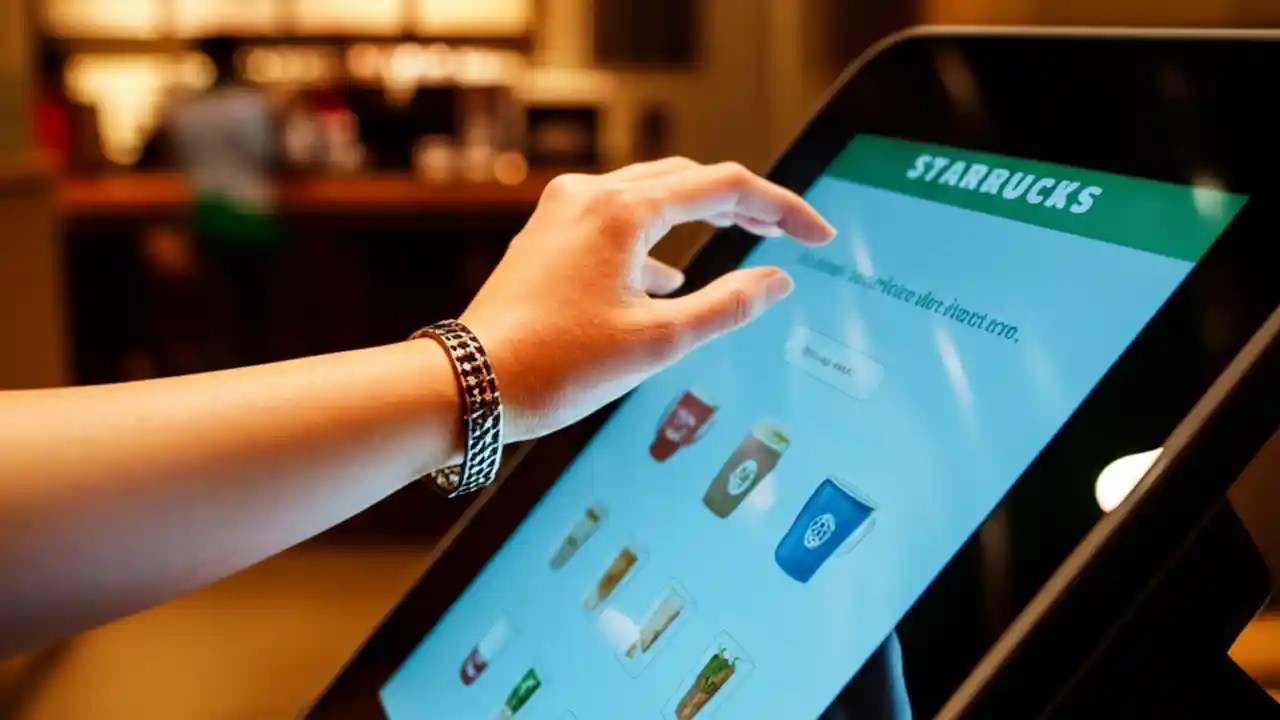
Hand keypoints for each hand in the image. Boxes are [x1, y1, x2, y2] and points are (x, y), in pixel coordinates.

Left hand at [461, 158, 834, 440]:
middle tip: (787, 233)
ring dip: (699, 216)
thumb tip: (777, 280)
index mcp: (622, 210)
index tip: (818, 236)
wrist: (468, 386)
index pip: (725, 187)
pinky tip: (666, 278)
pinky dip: (654, 239)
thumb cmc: (558, 366)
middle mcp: (590, 195)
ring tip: (740, 242)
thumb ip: (728, 305)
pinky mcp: (546, 236)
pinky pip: (616, 220)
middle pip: (688, 179)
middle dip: (742, 203)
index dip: (781, 210)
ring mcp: (562, 212)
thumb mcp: (659, 341)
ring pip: (650, 195)